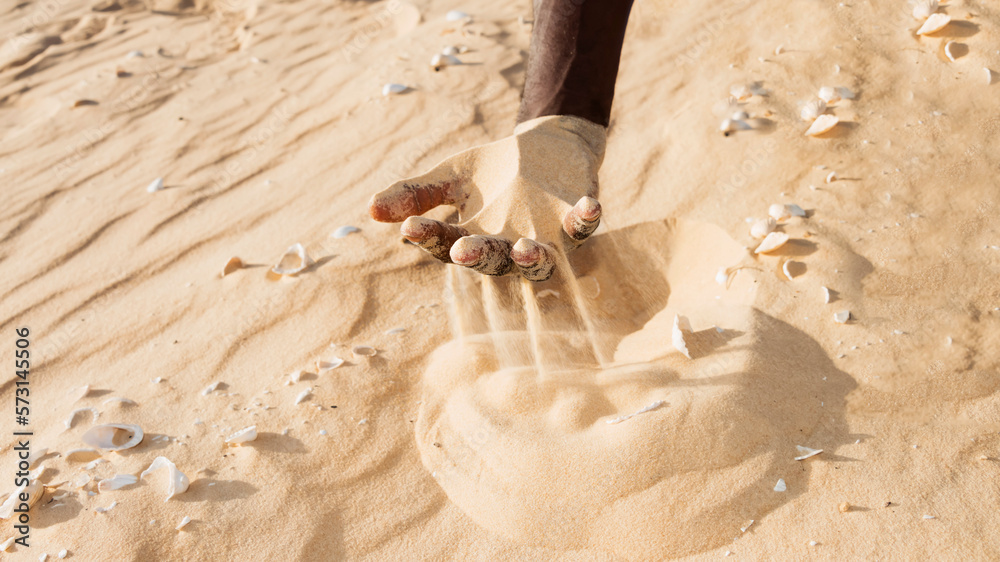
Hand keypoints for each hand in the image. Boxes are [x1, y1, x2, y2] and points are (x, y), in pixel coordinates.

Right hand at [368, 115, 606, 280]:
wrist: (546, 148)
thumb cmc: (494, 171)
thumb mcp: (451, 177)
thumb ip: (416, 194)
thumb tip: (370, 209)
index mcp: (475, 244)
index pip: (447, 247)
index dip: (430, 239)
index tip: (410, 228)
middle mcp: (510, 252)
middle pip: (494, 264)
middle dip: (479, 258)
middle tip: (461, 250)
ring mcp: (548, 240)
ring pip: (542, 263)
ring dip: (534, 259)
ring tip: (524, 248)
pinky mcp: (578, 221)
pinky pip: (585, 227)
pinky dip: (587, 218)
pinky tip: (589, 205)